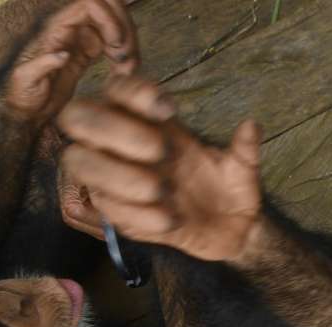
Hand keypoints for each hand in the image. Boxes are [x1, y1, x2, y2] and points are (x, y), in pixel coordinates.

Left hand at [3, 0, 138, 129]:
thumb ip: (42, 64)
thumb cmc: (23, 95)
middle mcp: (70, 29)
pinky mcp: (88, 52)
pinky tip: (123, 71)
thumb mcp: (26, 80)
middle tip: (126, 55)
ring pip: (114, 26)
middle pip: (106, 10)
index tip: (116, 43)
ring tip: (127, 69)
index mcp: (55, 30)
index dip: (108, 19)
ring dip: (128, 43)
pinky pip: (112, 43)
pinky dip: (124, 55)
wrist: (29, 111)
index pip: (88, 6)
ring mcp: (80, 39)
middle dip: (124, 28)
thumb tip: (63, 55)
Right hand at [57, 76, 264, 261]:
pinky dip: (138, 214)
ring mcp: (114, 178)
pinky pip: (107, 208)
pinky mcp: (118, 213)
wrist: (232, 231)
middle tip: (159, 150)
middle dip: (112, 129)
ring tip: (162, 190)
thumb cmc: (230, 189)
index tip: (169, 110)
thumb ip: (245, 149)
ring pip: (79, 162)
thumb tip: (252, 126)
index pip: (119, 89)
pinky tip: (169, 220)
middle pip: (78, 117)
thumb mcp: (243, 169)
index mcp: (151, 123)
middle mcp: (123, 145)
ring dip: (118, 175)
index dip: (134, 92)